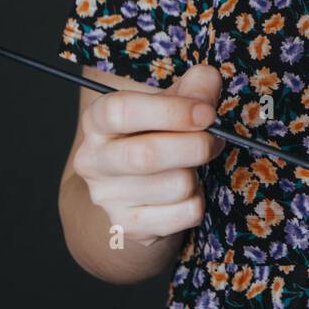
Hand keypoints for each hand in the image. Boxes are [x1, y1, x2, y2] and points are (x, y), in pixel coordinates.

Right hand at [73, 64, 224, 246]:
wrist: (130, 190)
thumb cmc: (154, 135)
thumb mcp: (169, 103)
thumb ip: (192, 87)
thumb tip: (208, 81)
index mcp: (97, 121)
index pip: (121, 111)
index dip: (170, 111)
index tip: (206, 113)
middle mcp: (93, 160)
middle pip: (146, 156)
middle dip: (195, 146)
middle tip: (215, 140)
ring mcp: (107, 198)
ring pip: (175, 186)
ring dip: (198, 174)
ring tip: (192, 166)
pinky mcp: (130, 227)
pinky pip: (186, 213)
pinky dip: (198, 201)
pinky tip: (184, 193)